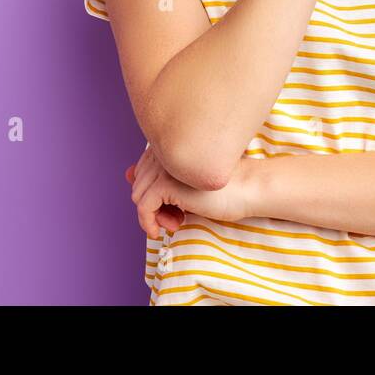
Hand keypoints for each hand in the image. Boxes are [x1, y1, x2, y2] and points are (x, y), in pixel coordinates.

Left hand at [125, 146, 256, 239]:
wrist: (248, 188)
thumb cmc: (223, 185)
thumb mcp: (186, 182)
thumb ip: (158, 176)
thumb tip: (127, 174)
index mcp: (170, 145)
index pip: (143, 171)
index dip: (154, 193)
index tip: (173, 207)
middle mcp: (164, 151)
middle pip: (138, 184)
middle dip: (153, 205)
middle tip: (176, 218)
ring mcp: (165, 166)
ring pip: (138, 196)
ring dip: (154, 216)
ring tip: (177, 222)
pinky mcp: (168, 184)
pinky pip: (143, 207)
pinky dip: (149, 222)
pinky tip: (167, 228)